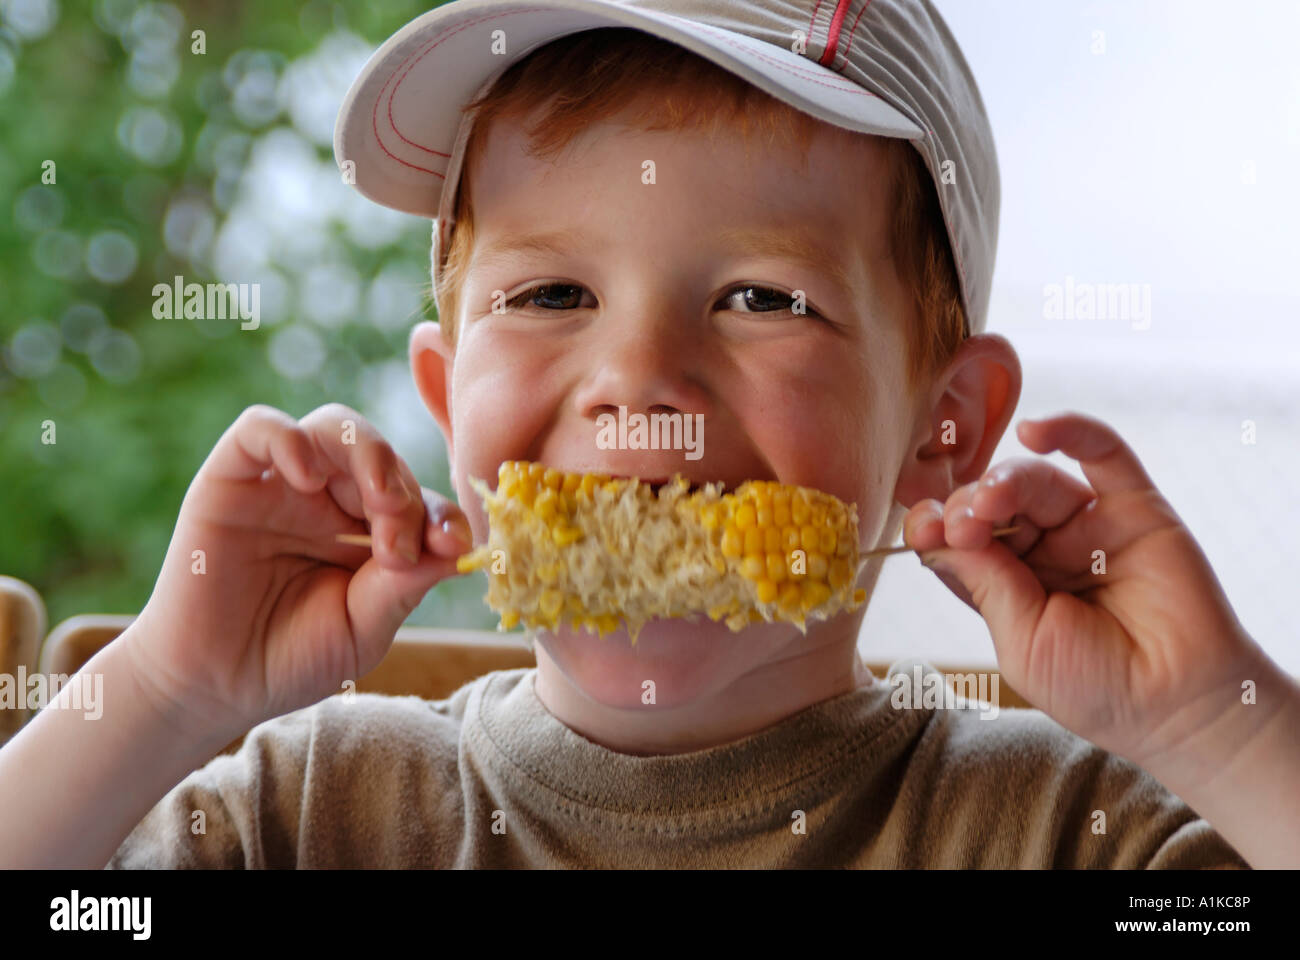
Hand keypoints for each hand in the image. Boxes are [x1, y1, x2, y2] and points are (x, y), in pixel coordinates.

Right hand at [122, 403, 472, 737]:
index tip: (451, 546)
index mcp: (367, 531)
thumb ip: (405, 585)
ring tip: (378, 503)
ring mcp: (281, 485)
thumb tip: (461, 548)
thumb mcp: (362, 627)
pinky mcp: (230, 479)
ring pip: (334, 428)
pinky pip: (260, 428)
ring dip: (370, 456)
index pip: (419, 500)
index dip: (441, 516)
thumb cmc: (289, 658)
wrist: (210, 687)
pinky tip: (308, 477)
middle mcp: (328, 499)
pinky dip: (289, 438)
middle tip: (399, 544)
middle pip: (382, 457)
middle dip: (404, 494)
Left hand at [902, 410, 1263, 771]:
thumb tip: (936, 537)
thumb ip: (986, 586)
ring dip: (1005, 480)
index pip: (962, 540)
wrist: (1180, 705)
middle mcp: (1045, 548)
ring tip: (991, 500)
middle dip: (969, 506)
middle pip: (993, 505)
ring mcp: (1088, 524)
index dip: (938, 527)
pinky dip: (1070, 430)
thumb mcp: (1022, 643)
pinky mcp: (1136, 507)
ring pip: (1036, 480)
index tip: (924, 529)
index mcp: (1009, 583)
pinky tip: (1035, 431)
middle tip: (963, 524)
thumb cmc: (1098, 688)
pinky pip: (1103, 453)